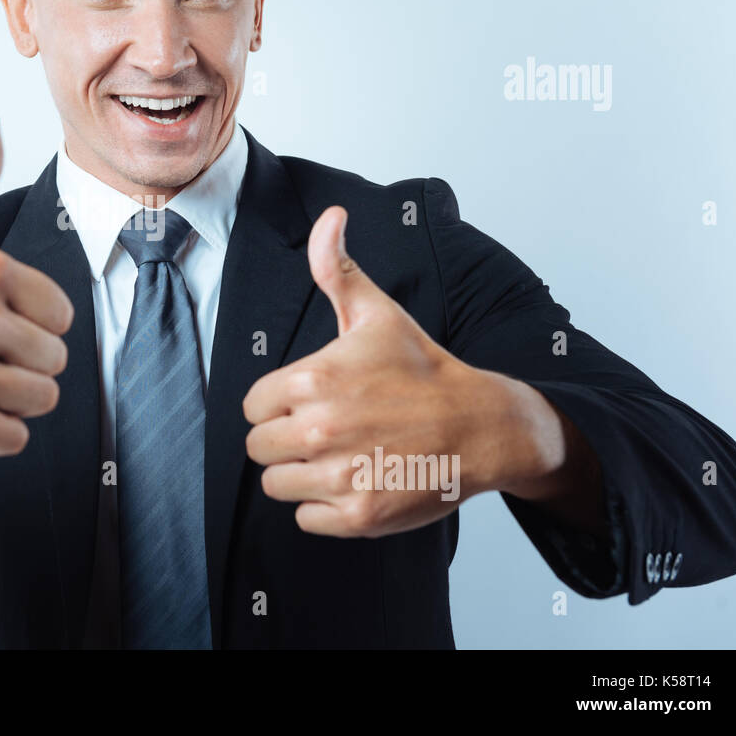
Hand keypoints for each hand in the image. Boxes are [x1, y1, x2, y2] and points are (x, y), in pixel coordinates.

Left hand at [243, 206, 542, 537]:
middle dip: (286, 440)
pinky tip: (355, 480)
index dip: (278, 404)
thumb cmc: (423, 370)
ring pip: (277, 485)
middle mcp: (320, 430)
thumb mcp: (377, 314)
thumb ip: (338, 269)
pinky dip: (324, 507)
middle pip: (259, 448)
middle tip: (327, 431)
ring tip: (340, 456)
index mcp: (312, 381)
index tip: (312, 401)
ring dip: (301, 475)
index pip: (253, 407)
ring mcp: (340, 475)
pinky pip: (306, 518)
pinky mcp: (359, 514)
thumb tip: (330, 217)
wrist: (482, 426)